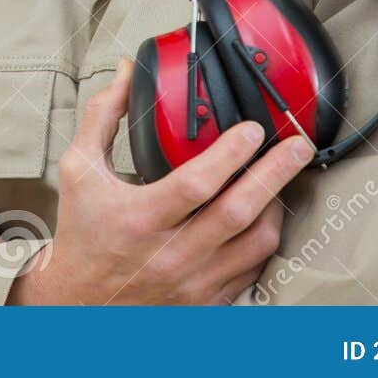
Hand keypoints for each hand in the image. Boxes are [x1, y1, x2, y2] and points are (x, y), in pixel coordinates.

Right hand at [8, 57, 307, 305]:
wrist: (79, 303)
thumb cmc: (81, 233)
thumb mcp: (79, 170)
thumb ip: (102, 117)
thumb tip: (124, 74)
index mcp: (140, 219)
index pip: (196, 184)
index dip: (230, 154)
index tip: (252, 129)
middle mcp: (171, 255)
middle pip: (239, 212)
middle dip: (276, 173)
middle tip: (298, 146)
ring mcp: (193, 283)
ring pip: (255, 243)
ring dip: (275, 206)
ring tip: (280, 178)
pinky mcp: (207, 301)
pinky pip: (252, 270)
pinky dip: (263, 239)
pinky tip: (263, 216)